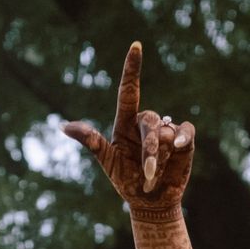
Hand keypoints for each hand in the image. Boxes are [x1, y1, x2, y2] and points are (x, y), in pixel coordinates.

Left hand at [63, 41, 194, 206]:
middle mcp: (145, 123)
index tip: (136, 46)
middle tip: (147, 174)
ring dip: (161, 157)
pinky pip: (185, 130)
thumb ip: (92, 142)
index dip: (132, 69)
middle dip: (150, 150)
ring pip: (167, 131)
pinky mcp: (183, 140)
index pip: (128, 91)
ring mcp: (166, 130)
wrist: (149, 202)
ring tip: (154, 176)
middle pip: (150, 122)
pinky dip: (183, 137)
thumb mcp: (108, 163)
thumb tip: (64, 126)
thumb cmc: (126, 181)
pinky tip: (180, 145)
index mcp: (125, 123)